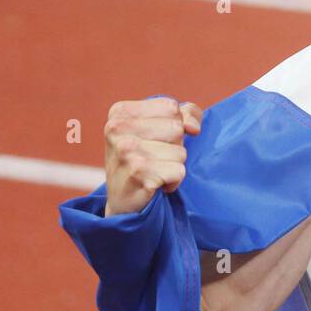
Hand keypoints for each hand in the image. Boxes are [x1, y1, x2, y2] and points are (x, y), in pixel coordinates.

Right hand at [103, 98, 202, 215]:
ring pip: (181, 151)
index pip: (171, 107)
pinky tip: (156, 184)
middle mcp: (118, 128)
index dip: (175, 124)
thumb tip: (193, 128)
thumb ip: (184, 114)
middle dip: (174, 146)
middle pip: (177, 128)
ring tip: (154, 171)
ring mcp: (126, 150)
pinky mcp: (137, 172)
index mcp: (121, 112)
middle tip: (154, 158)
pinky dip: (174, 181)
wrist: (123, 202)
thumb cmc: (144, 159)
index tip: (157, 140)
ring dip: (174, 165)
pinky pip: (179, 171)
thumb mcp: (158, 129)